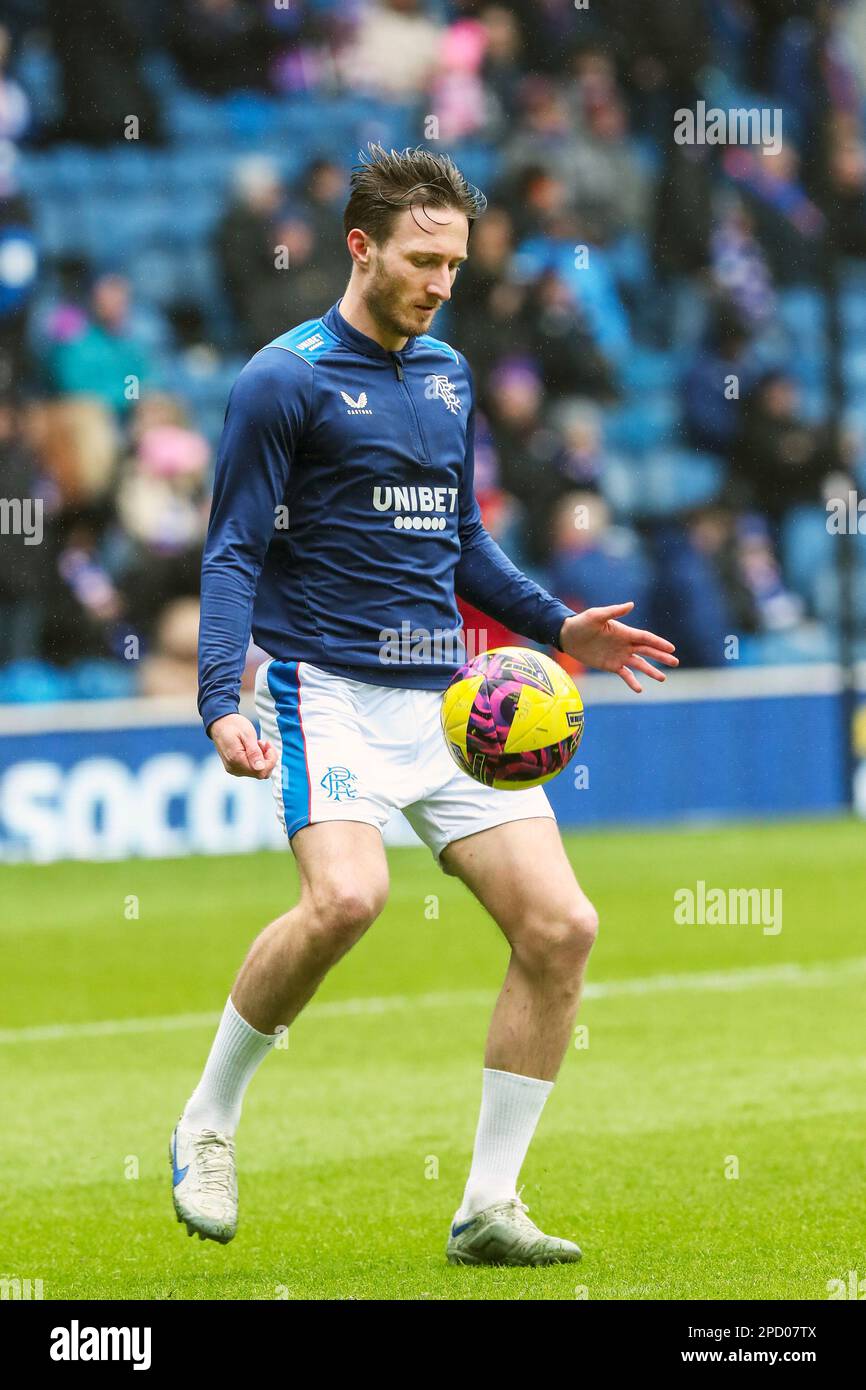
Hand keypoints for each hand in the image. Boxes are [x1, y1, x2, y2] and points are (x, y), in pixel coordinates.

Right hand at [209, 713, 277, 778]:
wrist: (219, 723)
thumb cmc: (233, 726)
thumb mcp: (247, 734)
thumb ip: (254, 752)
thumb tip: (260, 767)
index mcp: (236, 760)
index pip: (261, 771)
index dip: (270, 760)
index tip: (268, 745)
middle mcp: (234, 768)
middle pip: (260, 773)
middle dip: (267, 759)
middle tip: (264, 743)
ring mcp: (234, 769)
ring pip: (257, 772)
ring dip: (262, 759)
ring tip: (257, 744)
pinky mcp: (235, 767)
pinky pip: (251, 769)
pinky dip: (256, 760)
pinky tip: (253, 749)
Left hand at [559, 602, 677, 692]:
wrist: (568, 636)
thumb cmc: (581, 623)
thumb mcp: (596, 615)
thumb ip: (614, 611)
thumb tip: (631, 604)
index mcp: (624, 632)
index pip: (646, 638)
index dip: (659, 643)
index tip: (672, 648)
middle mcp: (625, 644)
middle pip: (647, 651)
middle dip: (661, 656)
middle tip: (675, 662)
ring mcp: (619, 656)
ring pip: (639, 664)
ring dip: (651, 671)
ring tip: (662, 678)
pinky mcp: (611, 665)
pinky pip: (625, 675)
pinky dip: (632, 681)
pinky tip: (640, 689)